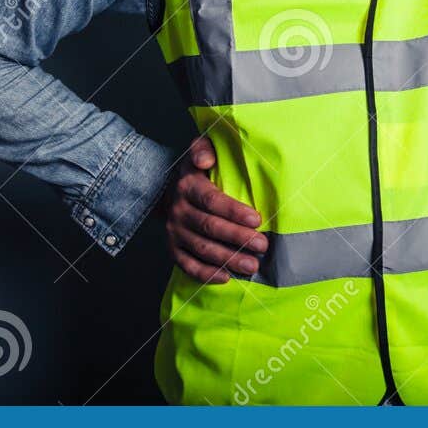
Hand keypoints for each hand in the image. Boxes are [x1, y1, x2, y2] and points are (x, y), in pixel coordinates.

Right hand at [164, 134, 266, 284]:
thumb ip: (202, 148)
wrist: (165, 190)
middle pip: (209, 227)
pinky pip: (188, 265)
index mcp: (188, 186)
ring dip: (227, 259)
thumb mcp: (198, 151)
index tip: (257, 219)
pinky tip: (226, 278)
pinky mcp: (173, 249)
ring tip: (252, 265)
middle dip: (237, 237)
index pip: (211, 200)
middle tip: (262, 245)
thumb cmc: (196, 171)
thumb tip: (206, 159)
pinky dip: (206, 274)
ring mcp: (175, 232)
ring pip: (202, 248)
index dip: (234, 211)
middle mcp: (179, 210)